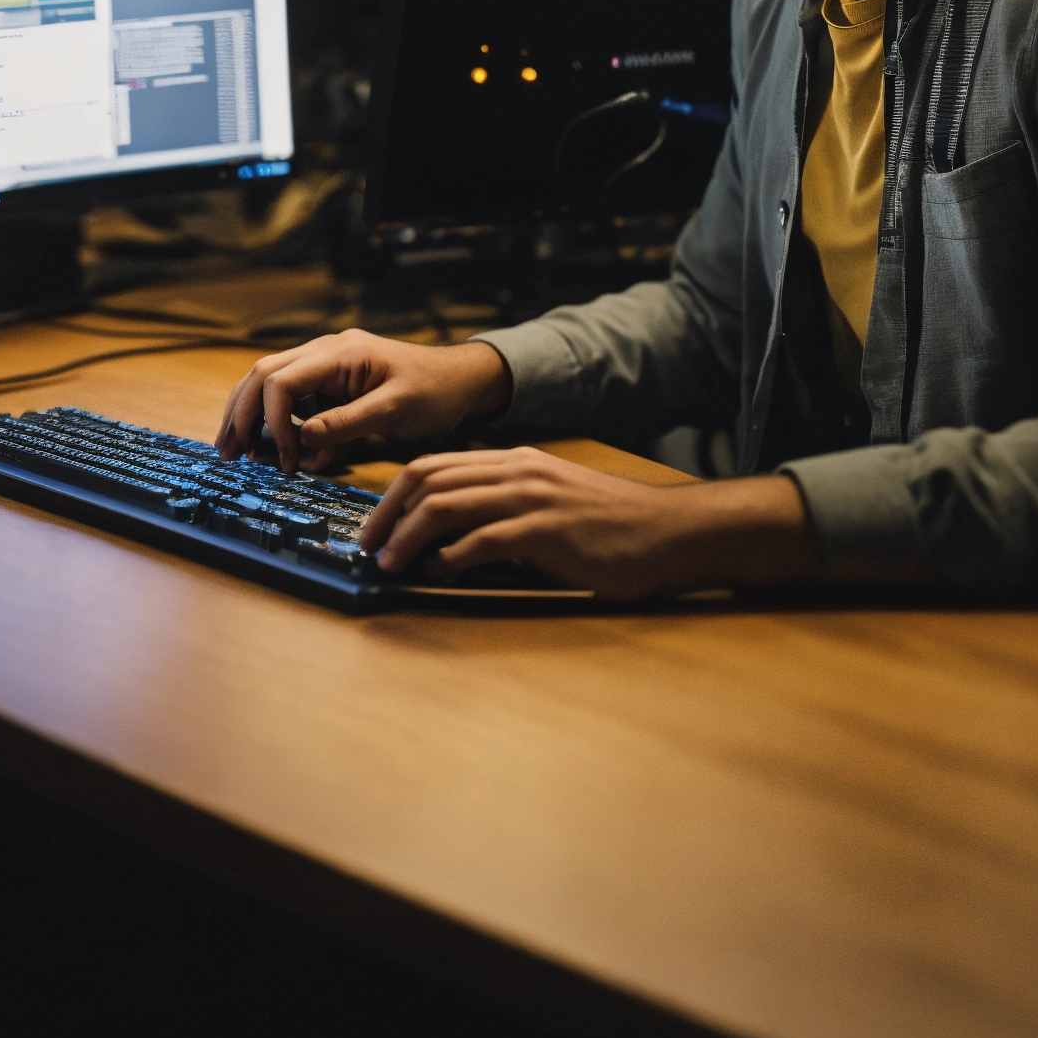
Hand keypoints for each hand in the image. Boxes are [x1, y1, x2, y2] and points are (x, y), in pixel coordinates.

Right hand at [215, 331, 510, 473]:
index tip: (288, 460)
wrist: (460, 379)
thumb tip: (303, 438)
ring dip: (250, 415)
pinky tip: (286, 452)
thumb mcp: (395, 409)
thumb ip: (348, 422)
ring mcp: (326, 364)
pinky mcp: (331, 381)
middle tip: (229, 455)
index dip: (273, 422)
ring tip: (238, 452)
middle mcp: (325, 351)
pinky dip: (279, 422)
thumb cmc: (434, 390)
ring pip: (270, 382)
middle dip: (242, 414)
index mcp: (340, 352)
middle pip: (263, 375)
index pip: (281, 380)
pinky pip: (292, 396)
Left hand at [356, 451, 815, 599]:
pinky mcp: (548, 531)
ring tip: (390, 564)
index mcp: (515, 462)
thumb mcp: (551, 503)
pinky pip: (483, 540)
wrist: (670, 531)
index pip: (434, 464)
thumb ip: (505, 511)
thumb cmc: (613, 526)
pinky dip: (450, 557)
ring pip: (446, 504)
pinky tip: (438, 574)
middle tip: (368, 546)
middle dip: (387, 513)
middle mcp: (517, 471)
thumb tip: (449, 542)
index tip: (373, 525)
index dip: (393, 494)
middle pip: (428, 478)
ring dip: (408, 536)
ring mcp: (532, 498)